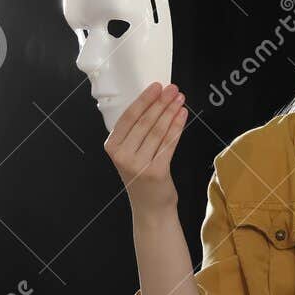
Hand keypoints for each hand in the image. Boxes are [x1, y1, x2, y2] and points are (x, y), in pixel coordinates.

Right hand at [105, 81, 186, 213]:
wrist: (150, 207)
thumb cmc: (142, 176)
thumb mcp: (130, 153)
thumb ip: (135, 132)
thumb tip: (154, 102)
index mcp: (112, 146)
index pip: (128, 117)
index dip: (144, 100)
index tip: (156, 86)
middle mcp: (122, 155)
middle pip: (145, 122)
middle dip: (161, 103)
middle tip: (173, 89)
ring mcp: (138, 165)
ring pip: (158, 131)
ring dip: (171, 112)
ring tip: (180, 100)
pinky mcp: (155, 171)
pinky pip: (168, 144)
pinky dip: (177, 127)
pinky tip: (182, 116)